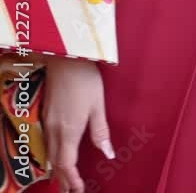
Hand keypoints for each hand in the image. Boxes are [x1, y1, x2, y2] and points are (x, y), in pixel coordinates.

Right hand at [43, 56, 114, 192]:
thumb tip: (108, 154)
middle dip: (63, 178)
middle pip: (56, 162)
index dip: (73, 180)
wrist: (66, 57)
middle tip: (72, 190)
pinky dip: (52, 155)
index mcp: (69, 130)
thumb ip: (100, 131)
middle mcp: (55, 129)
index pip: (67, 164)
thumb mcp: (98, 105)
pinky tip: (56, 154)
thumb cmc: (85, 79)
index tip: (80, 189)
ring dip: (57, 168)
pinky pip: (46, 142)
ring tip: (64, 179)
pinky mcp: (46, 113)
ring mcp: (48, 121)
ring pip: (50, 153)